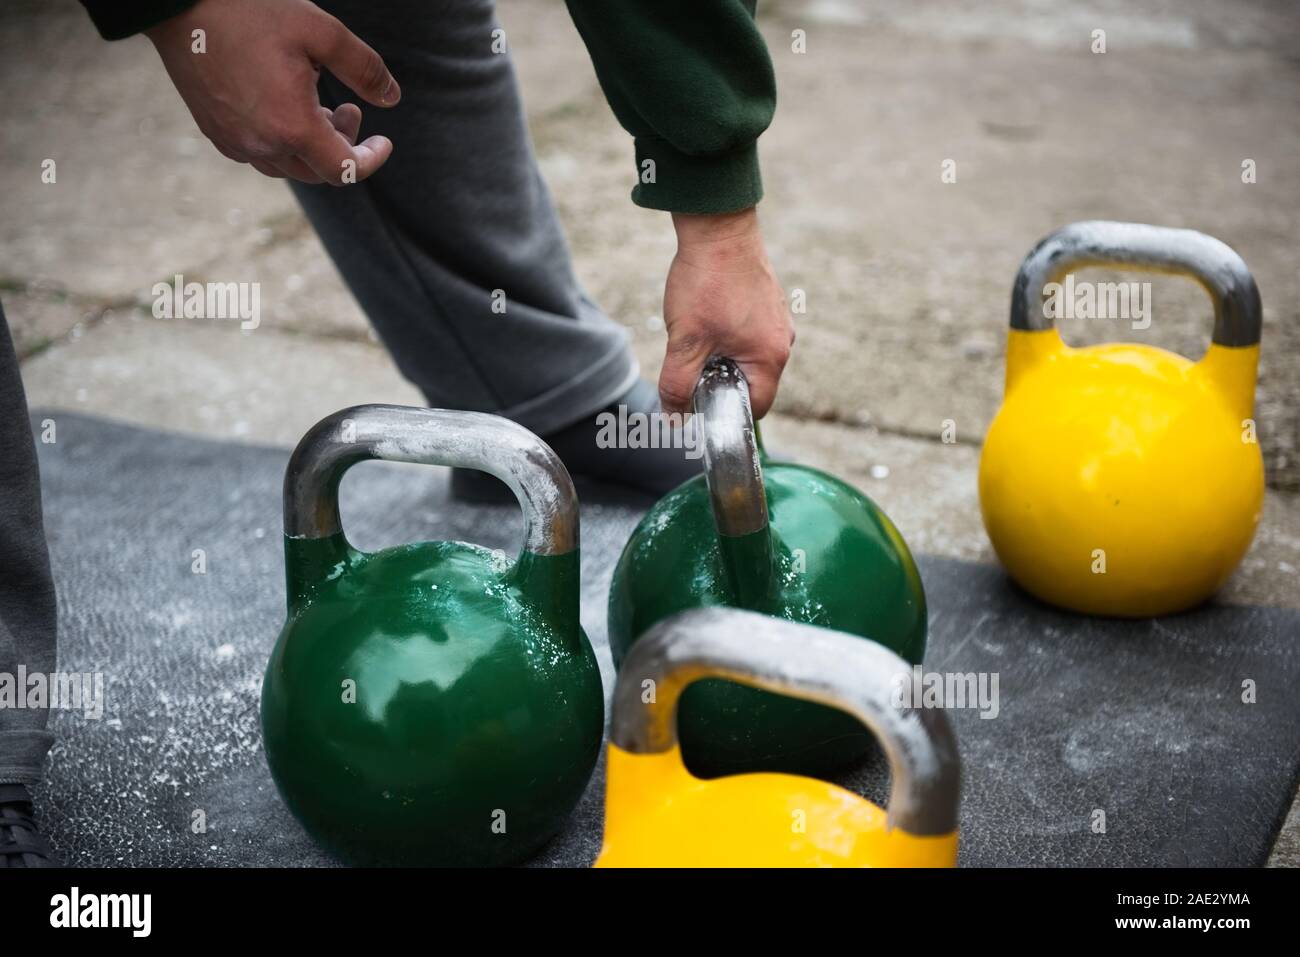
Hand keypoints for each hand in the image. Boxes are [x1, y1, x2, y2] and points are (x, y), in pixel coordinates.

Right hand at [145, 0, 399, 183]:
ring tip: (318, 103)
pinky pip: (260, 154)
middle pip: (318, 172)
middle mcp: (262, 145)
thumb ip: (363, 68)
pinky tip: (283, 105)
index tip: (384, 142)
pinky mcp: (216, 134)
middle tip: (349, 108)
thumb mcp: (320, 31)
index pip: (344, 171)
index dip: (371, 160)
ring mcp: (235, 143)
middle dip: (343, 147)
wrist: (178, 3)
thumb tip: (392, 97)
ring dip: (313, 145)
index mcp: (292, 126)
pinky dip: (284, 141)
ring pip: (289, 165)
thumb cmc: (249, 10)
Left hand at [660, 208, 792, 417]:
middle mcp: (782, 341)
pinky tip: (707, 318)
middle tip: (691, 366)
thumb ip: (678, 385)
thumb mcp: (685, 341)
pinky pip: (750, 334)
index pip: (756, 408)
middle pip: (752, 383)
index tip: (700, 403)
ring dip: (722, 357)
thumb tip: (673, 419)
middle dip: (720, 382)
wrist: (717, 226)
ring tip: (697, 337)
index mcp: (770, 357)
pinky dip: (728, 336)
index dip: (726, 413)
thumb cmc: (706, 283)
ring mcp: (777, 320)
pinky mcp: (768, 303)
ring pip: (748, 358)